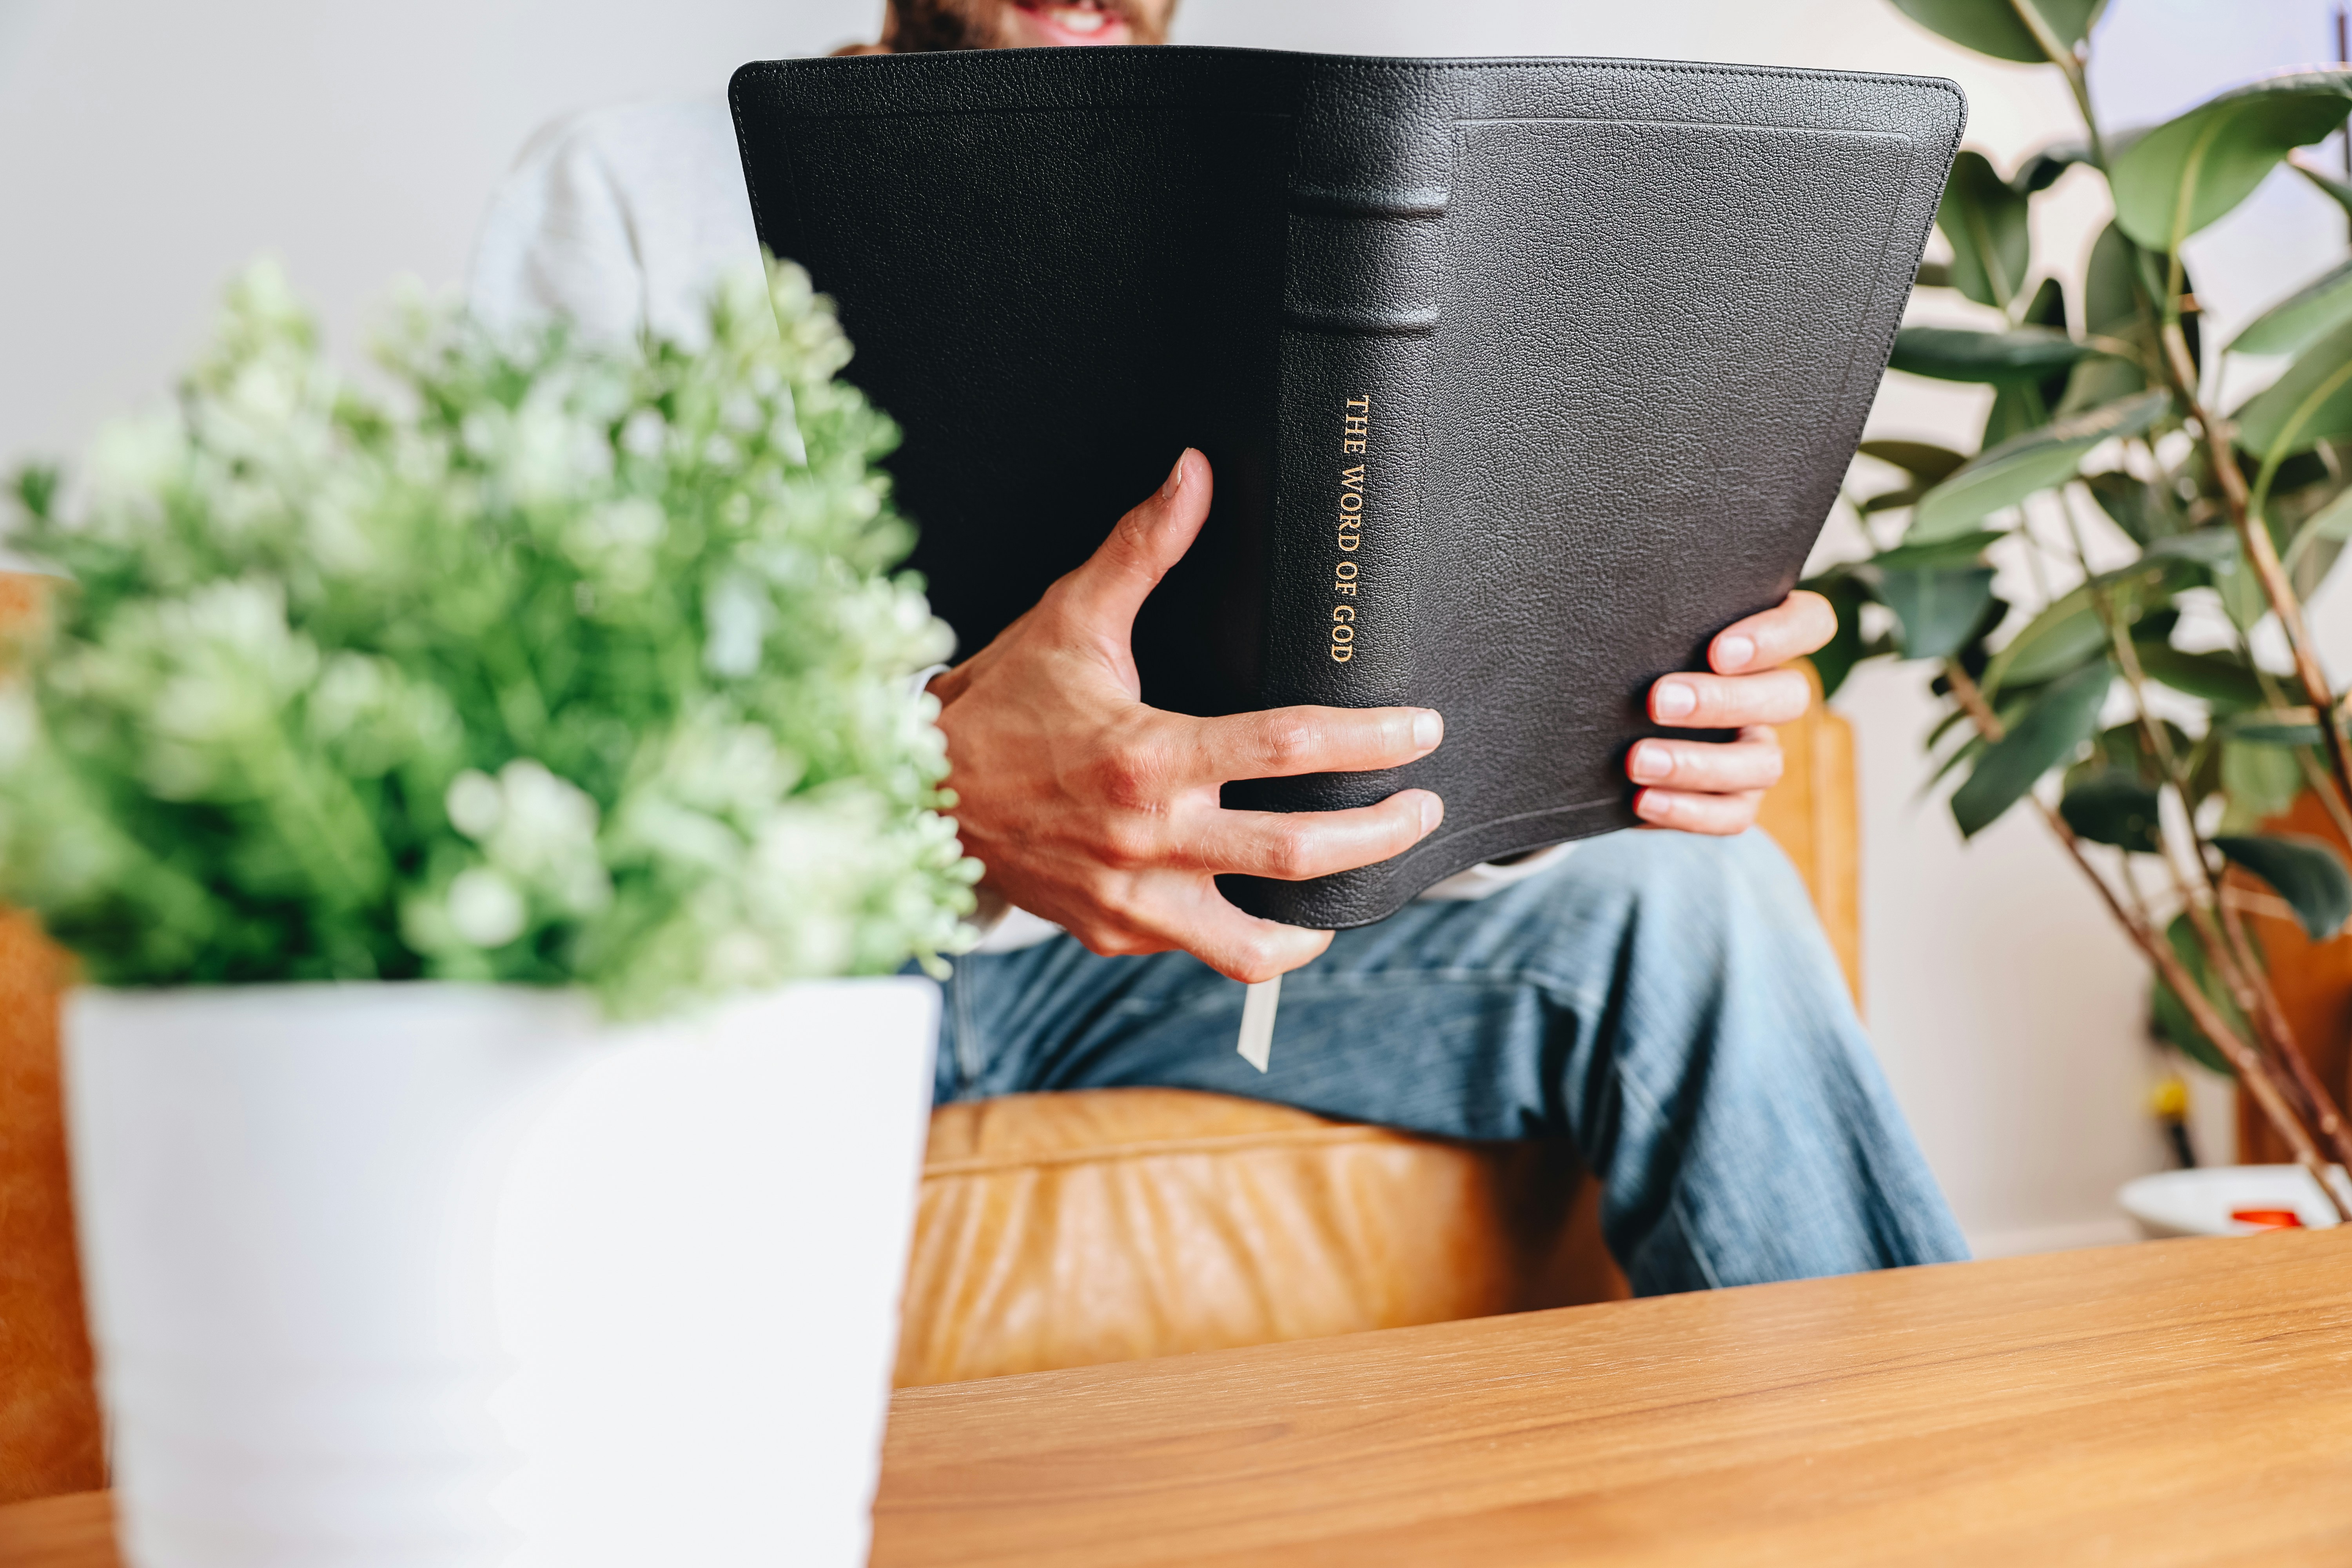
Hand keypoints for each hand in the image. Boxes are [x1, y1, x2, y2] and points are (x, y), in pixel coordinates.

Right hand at [928, 449, 1445, 982]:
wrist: (920, 792)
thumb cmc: (999, 705)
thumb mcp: (1072, 619)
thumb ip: (1143, 548)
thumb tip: (1193, 473)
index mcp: (1148, 757)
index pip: (1288, 747)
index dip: (1369, 739)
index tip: (1419, 731)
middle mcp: (1147, 837)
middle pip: (1297, 854)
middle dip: (1379, 835)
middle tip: (1420, 810)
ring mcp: (1132, 897)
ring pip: (1255, 942)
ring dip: (1324, 920)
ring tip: (1362, 889)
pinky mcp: (1114, 931)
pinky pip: (1201, 947)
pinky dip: (1249, 934)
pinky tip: (1277, 908)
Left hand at [1627, 592, 1836, 835]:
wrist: (1607, 730)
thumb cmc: (1631, 662)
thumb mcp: (1645, 634)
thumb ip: (1653, 618)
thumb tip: (1617, 619)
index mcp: (1762, 641)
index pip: (1808, 623)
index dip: (1779, 636)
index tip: (1719, 651)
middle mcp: (1770, 695)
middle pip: (1789, 697)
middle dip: (1723, 701)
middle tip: (1658, 701)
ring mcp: (1758, 751)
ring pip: (1764, 764)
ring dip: (1698, 763)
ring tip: (1638, 761)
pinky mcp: (1735, 799)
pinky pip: (1734, 815)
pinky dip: (1688, 812)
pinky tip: (1642, 801)